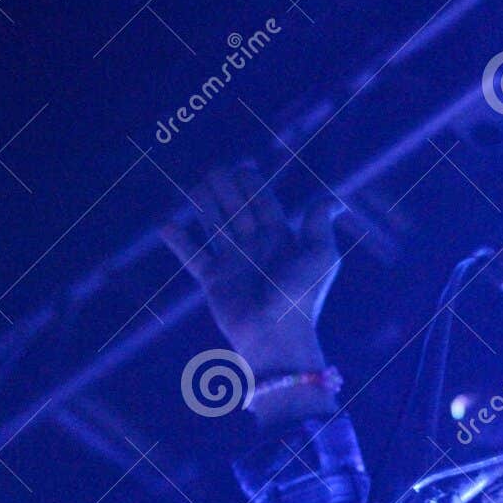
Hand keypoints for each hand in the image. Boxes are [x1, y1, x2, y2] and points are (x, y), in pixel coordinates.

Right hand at [160, 164, 342, 373]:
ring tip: (194, 187)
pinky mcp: (213, 281)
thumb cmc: (302, 296)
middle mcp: (255, 248)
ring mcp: (233, 264)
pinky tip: (165, 223)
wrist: (276, 335)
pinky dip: (177, 241)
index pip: (263, 202)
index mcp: (281, 240)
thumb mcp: (320, 256)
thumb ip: (320, 223)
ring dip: (203, 204)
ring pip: (214, 225)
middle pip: (236, 208)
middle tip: (214, 171)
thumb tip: (337, 200)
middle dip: (225, 188)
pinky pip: (192, 256)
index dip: (252, 183)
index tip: (243, 167)